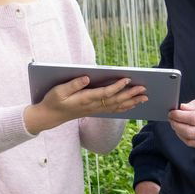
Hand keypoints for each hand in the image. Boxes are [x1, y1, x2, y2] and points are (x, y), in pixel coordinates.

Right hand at [24, 76, 147, 133]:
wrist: (50, 116)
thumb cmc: (53, 101)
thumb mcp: (58, 90)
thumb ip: (72, 84)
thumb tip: (86, 77)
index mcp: (85, 99)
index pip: (105, 93)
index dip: (117, 87)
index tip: (127, 79)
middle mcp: (92, 106)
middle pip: (115, 100)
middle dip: (130, 94)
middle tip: (144, 89)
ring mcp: (95, 110)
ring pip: (116, 106)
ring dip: (131, 102)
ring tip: (144, 97)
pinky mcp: (95, 111)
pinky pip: (113, 110)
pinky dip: (124, 107)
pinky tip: (132, 104)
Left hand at [167, 93, 194, 150]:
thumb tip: (183, 107)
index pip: (192, 118)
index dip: (179, 116)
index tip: (172, 112)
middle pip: (188, 132)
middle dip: (176, 125)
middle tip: (172, 118)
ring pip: (190, 140)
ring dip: (179, 132)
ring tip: (176, 124)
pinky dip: (186, 138)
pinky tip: (184, 131)